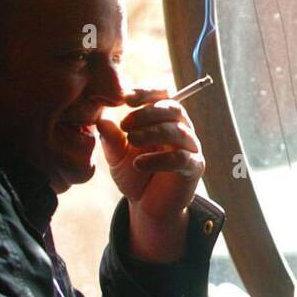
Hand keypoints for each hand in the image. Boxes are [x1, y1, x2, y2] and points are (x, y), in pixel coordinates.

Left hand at [98, 87, 204, 262]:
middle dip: (148, 112)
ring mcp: (190, 148)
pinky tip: (139, 164)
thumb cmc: (134, 172)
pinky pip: (182, 158)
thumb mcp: (116, 156)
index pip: (163, 94)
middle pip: (173, 108)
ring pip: (179, 131)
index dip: (147, 91)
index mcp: (164, 118)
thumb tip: (101, 121)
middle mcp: (181, 128)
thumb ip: (111, 139)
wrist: (146, 205)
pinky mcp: (194, 168)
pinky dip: (159, 159)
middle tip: (125, 124)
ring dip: (153, 132)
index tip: (126, 98)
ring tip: (131, 140)